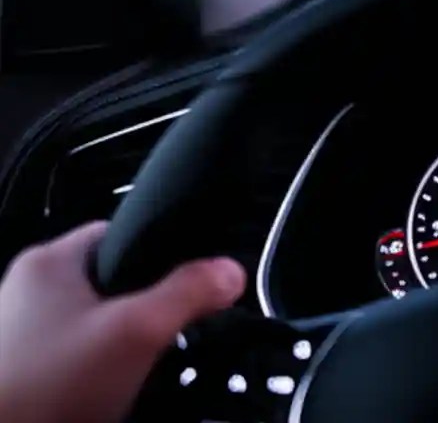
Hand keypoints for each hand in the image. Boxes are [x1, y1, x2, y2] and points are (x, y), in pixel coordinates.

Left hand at [0, 222, 244, 422]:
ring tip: (127, 369)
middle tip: (154, 337)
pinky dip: (93, 372)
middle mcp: (25, 290)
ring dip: (117, 344)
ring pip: (93, 324)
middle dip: (139, 309)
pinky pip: (74, 358)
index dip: (158, 253)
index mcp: (47, 262)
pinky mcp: (20, 369)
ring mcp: (18, 333)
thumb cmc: (41, 390)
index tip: (180, 281)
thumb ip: (188, 294)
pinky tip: (101, 393)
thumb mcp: (137, 333)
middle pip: (109, 283)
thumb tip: (229, 271)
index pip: (119, 231)